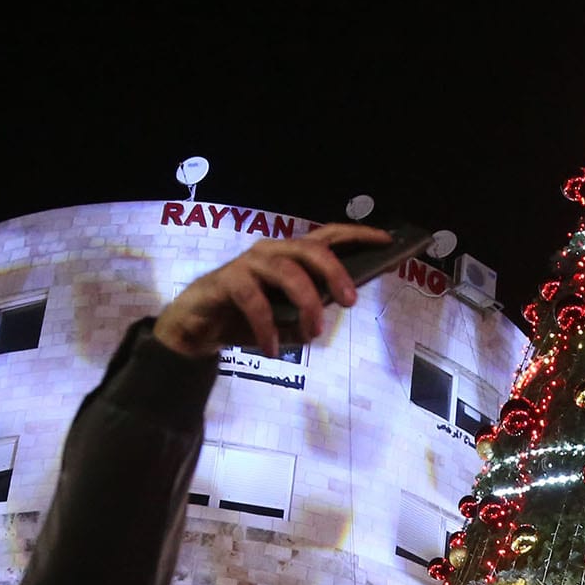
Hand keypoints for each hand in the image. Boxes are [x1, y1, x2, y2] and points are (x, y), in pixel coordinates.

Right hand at [151, 225, 382, 359]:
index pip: (328, 236)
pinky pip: (254, 301)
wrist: (197, 327)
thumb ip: (310, 310)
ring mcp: (249, 263)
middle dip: (336, 272)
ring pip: (287, 272)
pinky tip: (271, 349)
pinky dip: (267, 327)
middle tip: (351, 301)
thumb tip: (335, 310)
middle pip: (311, 249)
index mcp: (290, 256)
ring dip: (306, 303)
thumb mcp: (287, 317)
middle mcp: (272, 251)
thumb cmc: (247, 317)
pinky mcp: (227, 280)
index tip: (387, 240)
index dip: (358, 235)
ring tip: (313, 332)